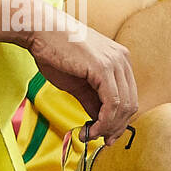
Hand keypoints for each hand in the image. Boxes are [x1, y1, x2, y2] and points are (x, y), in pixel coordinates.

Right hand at [27, 18, 136, 144]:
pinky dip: (105, 121)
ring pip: (124, 106)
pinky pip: (113, 103)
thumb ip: (92, 101)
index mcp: (119, 60)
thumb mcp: (77, 82)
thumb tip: (100, 122)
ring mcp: (115, 62)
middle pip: (131, 104)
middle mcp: (122, 59)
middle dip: (116, 127)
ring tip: (92, 135)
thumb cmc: (54, 52)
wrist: (40, 30)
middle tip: (102, 140)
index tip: (107, 136)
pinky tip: (92, 128)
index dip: (120, 121)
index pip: (129, 97)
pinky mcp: (103, 67)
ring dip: (109, 127)